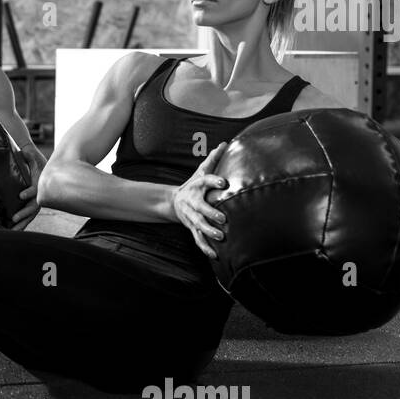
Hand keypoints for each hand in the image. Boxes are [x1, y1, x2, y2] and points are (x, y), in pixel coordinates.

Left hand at [10, 154, 44, 230]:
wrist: (37, 163)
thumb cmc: (32, 159)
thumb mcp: (31, 155)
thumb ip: (28, 155)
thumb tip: (24, 152)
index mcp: (40, 183)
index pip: (36, 189)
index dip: (29, 192)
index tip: (21, 195)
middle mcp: (40, 194)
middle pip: (33, 207)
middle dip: (24, 214)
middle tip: (14, 219)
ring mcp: (36, 201)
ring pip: (30, 215)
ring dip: (22, 223)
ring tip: (13, 231)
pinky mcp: (31, 205)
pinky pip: (27, 216)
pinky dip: (22, 223)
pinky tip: (14, 230)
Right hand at [173, 142, 229, 258]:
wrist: (175, 201)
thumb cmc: (194, 185)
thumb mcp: (201, 172)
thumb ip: (213, 160)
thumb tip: (225, 143)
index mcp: (197, 186)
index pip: (205, 181)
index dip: (213, 181)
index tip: (223, 182)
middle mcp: (193, 202)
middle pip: (201, 208)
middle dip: (210, 213)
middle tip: (223, 217)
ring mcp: (192, 216)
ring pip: (199, 225)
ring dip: (209, 231)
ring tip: (221, 236)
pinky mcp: (192, 228)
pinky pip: (198, 239)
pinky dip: (205, 248)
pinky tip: (215, 255)